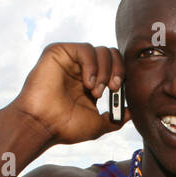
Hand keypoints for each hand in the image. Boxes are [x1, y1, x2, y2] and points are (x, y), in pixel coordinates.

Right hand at [10, 42, 129, 146]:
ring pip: (101, 51)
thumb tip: (133, 112)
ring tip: (95, 91)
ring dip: (104, 71)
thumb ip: (116, 119)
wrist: (42, 125)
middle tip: (114, 88)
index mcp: (90, 82)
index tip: (120, 91)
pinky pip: (85, 49)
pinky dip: (91, 65)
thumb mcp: (97, 125)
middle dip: (118, 70)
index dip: (122, 74)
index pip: (115, 66)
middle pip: (111, 54)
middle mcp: (81, 69)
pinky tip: (87, 83)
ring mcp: (70, 60)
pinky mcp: (59, 52)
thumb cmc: (65, 127)